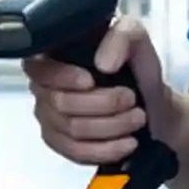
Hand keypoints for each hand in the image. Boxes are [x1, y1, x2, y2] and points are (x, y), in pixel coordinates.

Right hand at [21, 15, 175, 164]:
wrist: (150, 100)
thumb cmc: (134, 65)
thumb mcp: (134, 36)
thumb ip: (121, 37)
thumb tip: (103, 64)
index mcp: (52, 55)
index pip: (38, 68)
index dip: (62, 77)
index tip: (91, 80)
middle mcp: (43, 87)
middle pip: (60, 103)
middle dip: (103, 103)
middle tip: (131, 98)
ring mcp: (48, 117)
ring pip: (72, 129)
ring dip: (112, 125)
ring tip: (137, 117)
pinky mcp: (61, 144)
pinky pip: (76, 152)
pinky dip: (106, 149)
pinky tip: (128, 142)